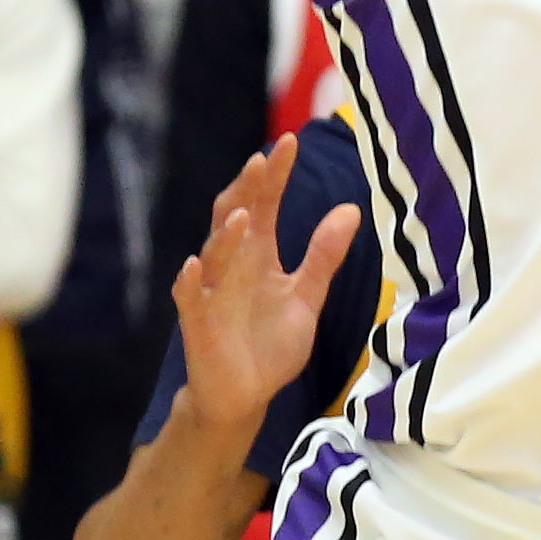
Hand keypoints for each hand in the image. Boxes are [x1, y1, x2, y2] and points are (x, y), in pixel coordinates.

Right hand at [173, 137, 354, 432]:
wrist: (244, 397)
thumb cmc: (270, 344)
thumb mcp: (306, 297)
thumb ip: (323, 255)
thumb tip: (350, 208)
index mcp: (258, 255)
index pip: (264, 205)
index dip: (276, 175)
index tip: (291, 142)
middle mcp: (232, 266)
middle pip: (233, 217)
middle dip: (246, 189)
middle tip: (263, 161)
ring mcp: (212, 293)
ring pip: (213, 254)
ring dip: (225, 234)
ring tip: (242, 211)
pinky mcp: (198, 324)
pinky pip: (190, 298)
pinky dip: (190, 281)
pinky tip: (195, 265)